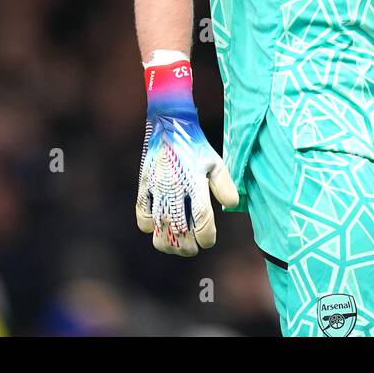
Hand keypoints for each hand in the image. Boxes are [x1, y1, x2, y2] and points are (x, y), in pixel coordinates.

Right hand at [136, 60, 238, 255]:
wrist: (169, 124)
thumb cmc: (195, 145)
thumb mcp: (215, 162)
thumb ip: (225, 185)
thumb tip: (231, 205)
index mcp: (195, 181)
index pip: (202, 219)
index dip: (207, 236)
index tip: (208, 242)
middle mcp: (175, 187)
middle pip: (179, 231)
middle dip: (188, 246)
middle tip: (193, 248)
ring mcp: (156, 188)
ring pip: (159, 230)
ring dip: (169, 244)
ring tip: (177, 245)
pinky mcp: (143, 186)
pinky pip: (142, 216)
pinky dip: (149, 227)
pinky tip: (159, 226)